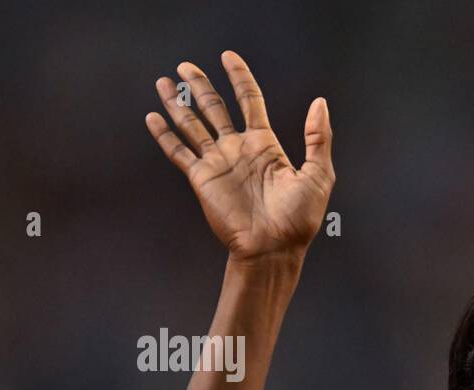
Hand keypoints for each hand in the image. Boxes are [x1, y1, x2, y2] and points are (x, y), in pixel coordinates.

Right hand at [145, 51, 334, 262]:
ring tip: (165, 82)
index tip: (228, 57)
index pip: (250, 100)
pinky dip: (164, 135)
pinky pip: (178, 152)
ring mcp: (218, 162)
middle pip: (215, 107)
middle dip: (201, 86)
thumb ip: (318, 137)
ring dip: (178, 103)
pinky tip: (153, 117)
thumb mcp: (318, 175)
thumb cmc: (299, 219)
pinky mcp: (201, 178)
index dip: (239, 77)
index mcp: (265, 145)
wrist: (274, 248)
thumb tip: (320, 102)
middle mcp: (238, 149)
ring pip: (193, 124)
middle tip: (186, 65)